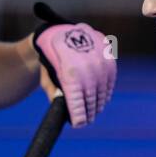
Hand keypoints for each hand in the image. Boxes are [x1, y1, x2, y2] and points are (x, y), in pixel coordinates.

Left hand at [31, 5, 115, 126]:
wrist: (62, 32)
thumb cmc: (51, 58)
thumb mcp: (46, 75)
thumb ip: (52, 93)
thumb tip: (61, 111)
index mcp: (70, 71)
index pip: (76, 100)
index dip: (78, 114)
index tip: (78, 124)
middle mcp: (88, 66)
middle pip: (91, 97)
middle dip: (89, 112)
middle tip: (86, 121)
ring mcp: (100, 61)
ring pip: (102, 90)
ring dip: (98, 104)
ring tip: (93, 113)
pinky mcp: (109, 58)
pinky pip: (109, 81)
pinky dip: (106, 92)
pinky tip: (101, 100)